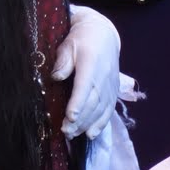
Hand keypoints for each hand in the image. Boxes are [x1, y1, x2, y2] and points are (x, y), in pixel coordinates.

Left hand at [52, 5, 120, 139]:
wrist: (103, 34)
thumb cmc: (80, 39)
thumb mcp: (68, 44)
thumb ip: (63, 61)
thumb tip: (56, 77)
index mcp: (92, 63)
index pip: (85, 86)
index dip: (79, 102)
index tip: (71, 117)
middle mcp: (104, 76)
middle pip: (93, 101)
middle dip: (80, 119)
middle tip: (66, 131)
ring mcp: (111, 85)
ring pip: (101, 108)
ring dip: (88, 124)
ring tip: (74, 135)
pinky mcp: (114, 91)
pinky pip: (109, 109)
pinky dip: (101, 123)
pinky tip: (91, 134)